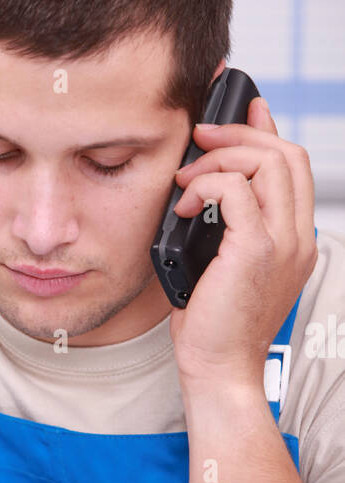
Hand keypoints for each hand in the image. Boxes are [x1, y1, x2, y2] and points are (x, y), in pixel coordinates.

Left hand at [167, 96, 317, 388]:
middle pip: (286, 153)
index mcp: (296, 240)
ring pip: (268, 161)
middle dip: (240, 132)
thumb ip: (225, 227)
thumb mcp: (222, 266)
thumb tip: (204, 188)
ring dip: (220, 156)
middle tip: (200, 135)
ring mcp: (284, 243)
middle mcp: (299, 238)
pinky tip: (183, 205)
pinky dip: (205, 185)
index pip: (293, 165)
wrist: (219, 370)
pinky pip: (236, 189)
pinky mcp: (257, 250)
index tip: (239, 112)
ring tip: (186, 178)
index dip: (266, 130)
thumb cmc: (213, 327)